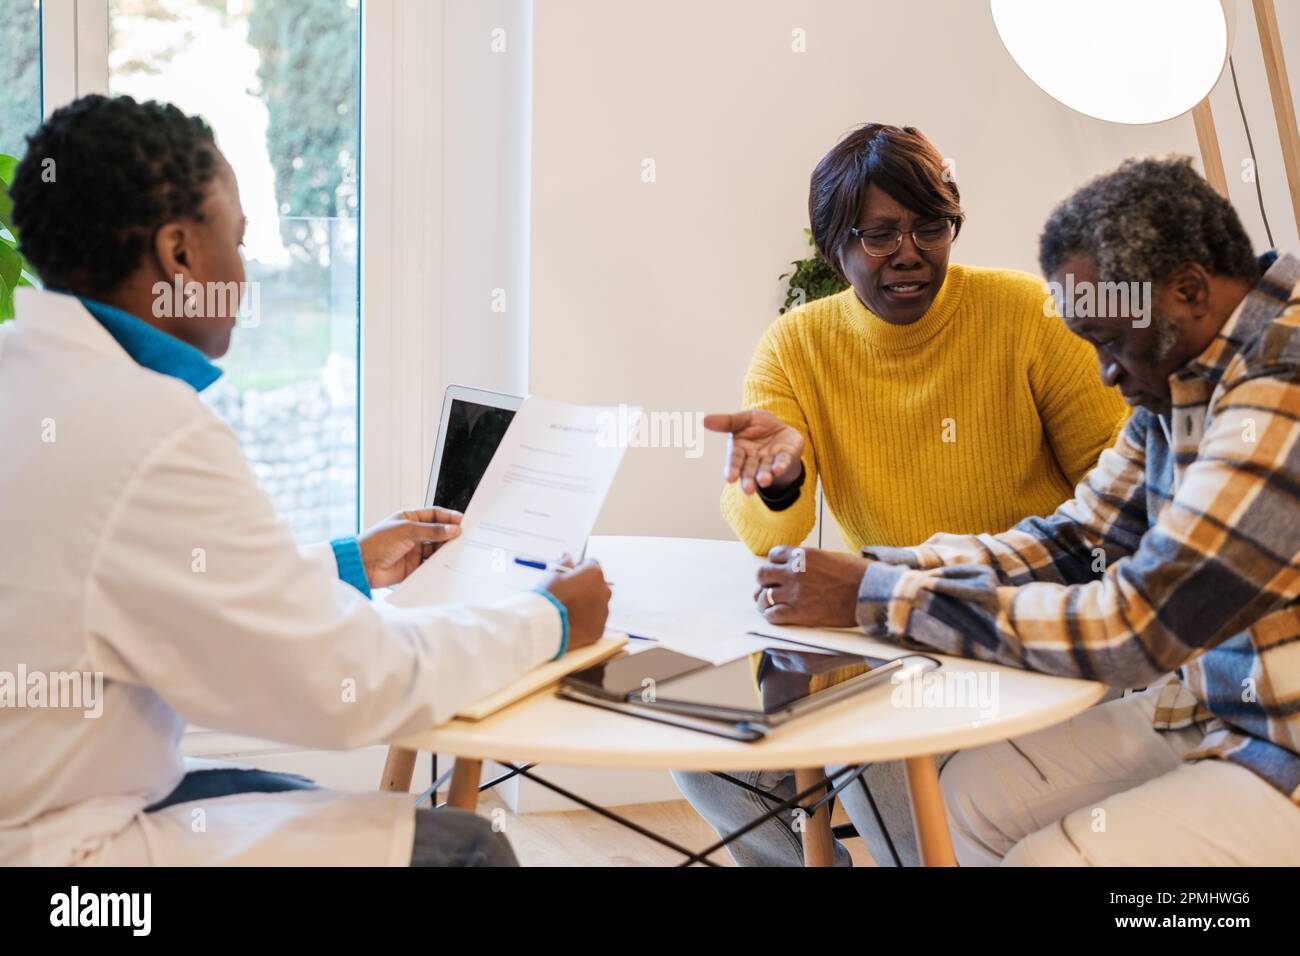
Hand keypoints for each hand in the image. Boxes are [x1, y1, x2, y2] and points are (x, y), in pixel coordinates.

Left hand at [356, 508, 462, 587]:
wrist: (362, 565)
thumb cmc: (377, 542)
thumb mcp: (408, 531)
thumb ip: (432, 531)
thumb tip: (452, 529)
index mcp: (409, 519)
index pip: (434, 515)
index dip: (448, 517)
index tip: (462, 520)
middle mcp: (413, 534)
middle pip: (438, 532)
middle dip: (450, 534)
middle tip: (464, 536)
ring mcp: (414, 550)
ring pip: (436, 548)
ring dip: (446, 549)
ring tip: (458, 550)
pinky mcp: (414, 566)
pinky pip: (431, 564)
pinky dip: (439, 564)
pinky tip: (447, 563)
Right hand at [539, 557, 611, 651]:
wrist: (547, 627)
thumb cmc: (550, 598)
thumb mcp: (553, 575)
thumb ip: (564, 564)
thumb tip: (567, 557)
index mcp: (594, 574)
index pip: (591, 564)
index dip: (579, 569)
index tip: (570, 575)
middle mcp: (604, 590)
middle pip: (597, 584)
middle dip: (586, 586)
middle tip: (569, 594)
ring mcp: (603, 611)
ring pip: (598, 603)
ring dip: (587, 604)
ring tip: (569, 610)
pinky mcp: (600, 628)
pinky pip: (595, 620)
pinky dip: (587, 620)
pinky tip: (572, 622)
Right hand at [704, 410, 804, 494]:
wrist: (783, 429)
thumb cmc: (759, 426)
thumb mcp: (743, 420)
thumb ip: (726, 422)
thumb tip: (703, 420)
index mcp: (740, 450)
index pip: (734, 460)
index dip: (732, 469)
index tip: (730, 478)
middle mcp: (754, 459)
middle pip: (749, 471)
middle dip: (748, 480)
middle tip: (748, 490)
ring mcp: (770, 460)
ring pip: (765, 470)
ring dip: (764, 476)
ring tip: (764, 481)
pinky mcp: (786, 457)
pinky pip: (783, 462)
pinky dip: (780, 466)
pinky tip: (778, 470)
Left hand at [753, 545, 868, 626]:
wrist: (871, 593)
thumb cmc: (858, 575)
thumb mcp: (831, 557)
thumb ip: (810, 560)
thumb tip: (801, 566)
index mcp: (803, 554)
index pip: (774, 555)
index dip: (775, 564)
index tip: (778, 572)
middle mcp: (794, 571)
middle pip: (762, 574)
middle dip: (764, 582)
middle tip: (768, 589)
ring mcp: (795, 592)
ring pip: (763, 596)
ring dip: (764, 601)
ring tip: (768, 605)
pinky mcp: (799, 612)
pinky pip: (773, 615)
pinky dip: (772, 616)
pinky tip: (777, 617)